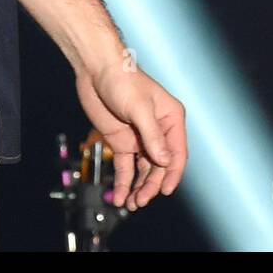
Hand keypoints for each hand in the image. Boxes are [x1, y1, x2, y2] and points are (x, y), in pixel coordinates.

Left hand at [75, 62, 186, 211]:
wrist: (95, 69)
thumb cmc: (122, 79)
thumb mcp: (139, 107)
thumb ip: (152, 135)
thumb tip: (164, 162)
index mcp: (171, 119)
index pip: (177, 153)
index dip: (173, 174)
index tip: (166, 191)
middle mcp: (158, 131)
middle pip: (160, 167)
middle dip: (151, 186)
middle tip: (140, 200)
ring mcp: (140, 138)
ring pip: (144, 171)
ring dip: (139, 188)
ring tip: (131, 203)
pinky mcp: (122, 142)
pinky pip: (126, 167)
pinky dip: (124, 182)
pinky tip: (120, 196)